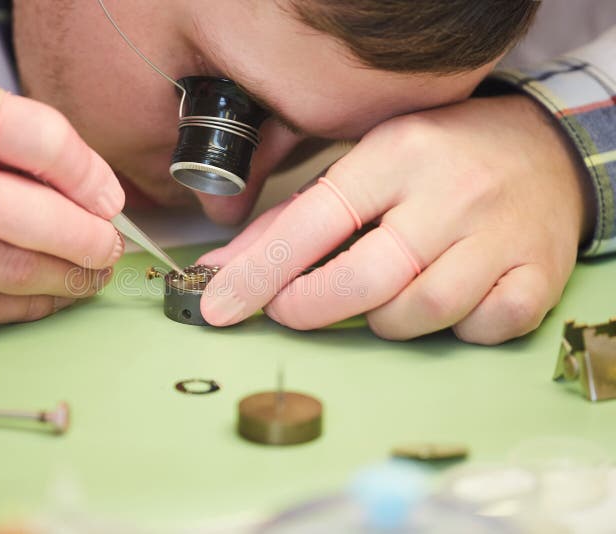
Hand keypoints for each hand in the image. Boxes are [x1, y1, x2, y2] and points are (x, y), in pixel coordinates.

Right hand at [0, 69, 124, 326]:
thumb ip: (6, 138)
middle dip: (92, 240)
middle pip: (35, 217)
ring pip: (15, 270)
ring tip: (92, 273)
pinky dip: (32, 305)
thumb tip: (90, 190)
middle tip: (110, 247)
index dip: (90, 174)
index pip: (40, 138)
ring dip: (71, 278)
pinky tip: (53, 295)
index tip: (108, 198)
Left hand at [198, 95, 593, 343]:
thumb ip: (291, 220)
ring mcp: (499, 236)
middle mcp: (451, 192)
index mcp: (396, 153)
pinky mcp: (537, 275)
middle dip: (311, 308)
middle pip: (365, 280)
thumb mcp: (364, 164)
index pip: (313, 222)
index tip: (220, 306)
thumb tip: (221, 269)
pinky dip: (454, 329)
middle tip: (292, 310)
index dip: (259, 272)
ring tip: (384, 294)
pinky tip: (449, 302)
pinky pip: (480, 329)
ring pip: (419, 313)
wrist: (546, 151)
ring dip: (384, 320)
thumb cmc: (438, 159)